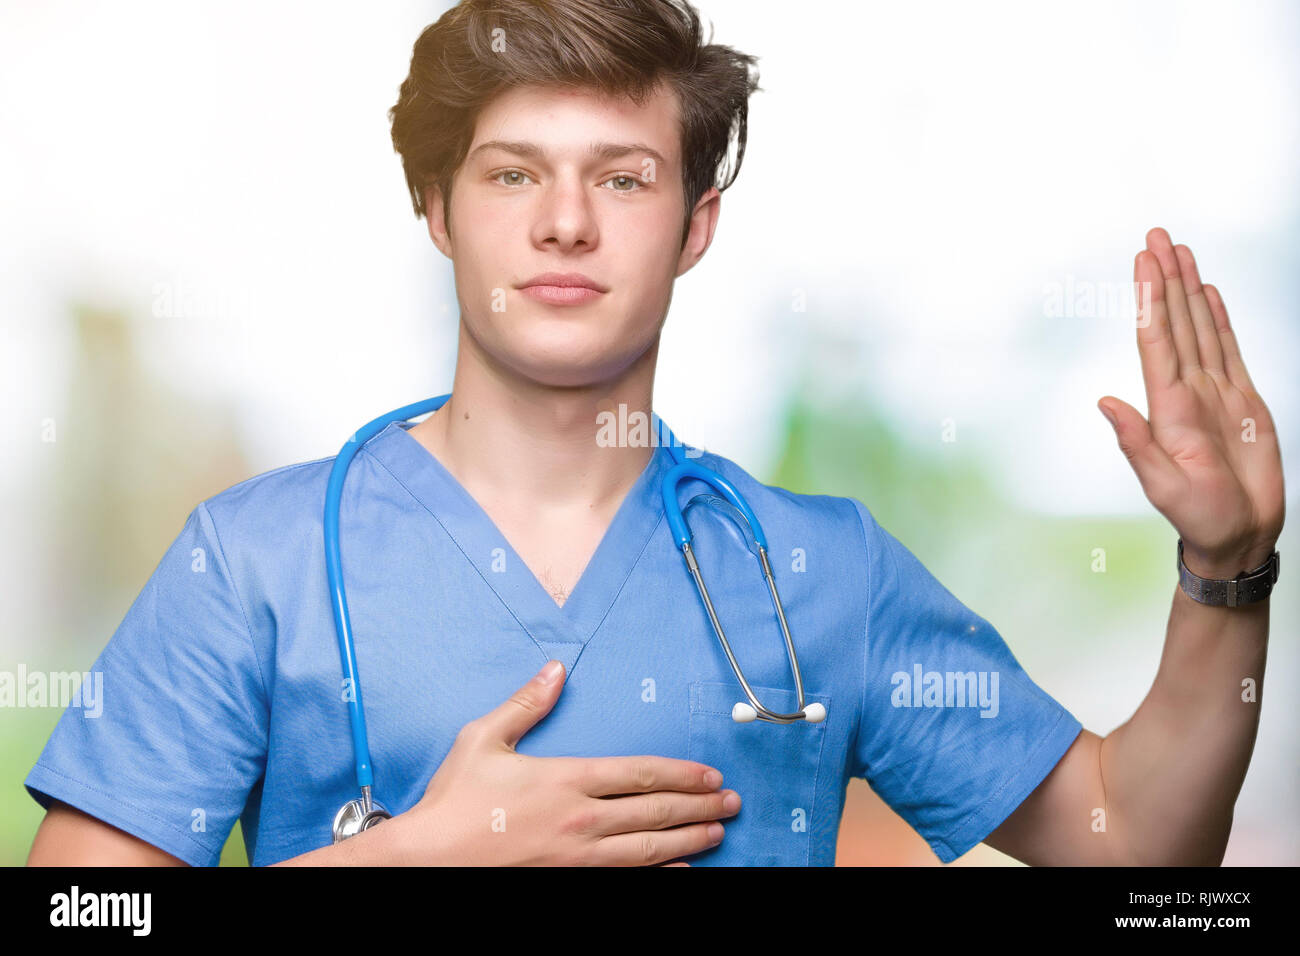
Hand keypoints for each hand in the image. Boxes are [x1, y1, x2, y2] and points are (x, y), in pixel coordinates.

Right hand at [390, 660, 739, 864]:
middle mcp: (580, 820)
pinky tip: (681, 871)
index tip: (709, 775)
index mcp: (566, 779)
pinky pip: (626, 879)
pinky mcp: (568, 881)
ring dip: (690, 840)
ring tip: (718, 832)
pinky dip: (659, 875)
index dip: (681, 775)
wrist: (428, 860)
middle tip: (731, 802)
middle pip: (655, 813)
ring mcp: (577, 858)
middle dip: (699, 806)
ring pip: (648, 850)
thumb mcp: (484, 739)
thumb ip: (525, 704)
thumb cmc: (454, 801)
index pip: (640, 775)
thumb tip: (555, 670)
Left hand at [1098, 227, 1284, 578]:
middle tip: (1157, 233)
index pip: (1156, 340)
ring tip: (1178, 249)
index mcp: (1167, 407)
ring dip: (1188, 288)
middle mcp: (1187, 391)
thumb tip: (1103, 402)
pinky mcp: (1242, 400)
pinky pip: (1228, 349)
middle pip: (1175, 322)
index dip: (1150, 299)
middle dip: (1165, 278)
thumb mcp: (1163, 485)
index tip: (1143, 261)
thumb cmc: (1199, 518)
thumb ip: (1136, 442)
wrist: (1237, 536)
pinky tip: (1206, 292)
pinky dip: (1217, 319)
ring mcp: (1214, 392)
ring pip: (1199, 328)